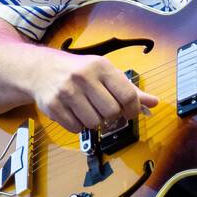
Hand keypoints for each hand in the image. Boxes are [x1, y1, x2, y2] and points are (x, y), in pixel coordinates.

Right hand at [27, 50, 158, 132]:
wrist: (41, 69)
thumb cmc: (80, 72)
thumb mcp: (106, 74)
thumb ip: (130, 89)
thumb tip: (154, 103)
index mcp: (101, 67)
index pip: (127, 95)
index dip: (133, 109)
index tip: (130, 112)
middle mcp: (84, 77)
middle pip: (112, 112)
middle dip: (111, 116)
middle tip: (104, 109)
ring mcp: (67, 92)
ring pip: (94, 123)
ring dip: (94, 122)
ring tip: (88, 109)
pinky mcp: (53, 106)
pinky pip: (76, 128)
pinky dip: (78, 125)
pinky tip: (74, 113)